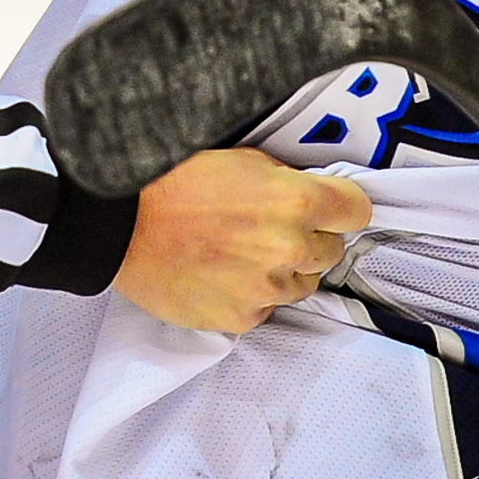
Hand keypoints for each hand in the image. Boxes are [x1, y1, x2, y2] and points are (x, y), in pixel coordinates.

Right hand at [113, 148, 374, 334]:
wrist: (122, 225)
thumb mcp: (241, 159)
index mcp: (296, 201)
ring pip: (302, 285)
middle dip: (308, 239)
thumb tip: (308, 196)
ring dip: (281, 270)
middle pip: (331, 251)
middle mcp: (290, 248)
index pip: (357, 210)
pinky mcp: (242, 318)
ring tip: (238, 252)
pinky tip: (219, 274)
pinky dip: (250, 295)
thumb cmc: (173, 183)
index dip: (340, 207)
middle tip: (268, 228)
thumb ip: (285, 181)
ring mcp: (267, 288)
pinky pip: (266, 308)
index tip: (329, 209)